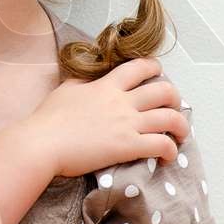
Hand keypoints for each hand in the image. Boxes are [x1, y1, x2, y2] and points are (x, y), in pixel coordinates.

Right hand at [24, 56, 190, 178]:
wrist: (42, 143)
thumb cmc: (47, 119)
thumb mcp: (66, 90)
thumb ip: (83, 82)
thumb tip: (90, 77)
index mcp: (106, 86)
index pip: (139, 67)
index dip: (154, 68)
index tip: (158, 73)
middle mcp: (122, 101)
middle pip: (164, 91)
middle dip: (175, 98)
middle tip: (173, 106)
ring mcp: (127, 124)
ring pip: (170, 118)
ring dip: (181, 126)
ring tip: (180, 133)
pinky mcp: (127, 146)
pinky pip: (161, 145)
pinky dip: (169, 150)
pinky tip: (167, 155)